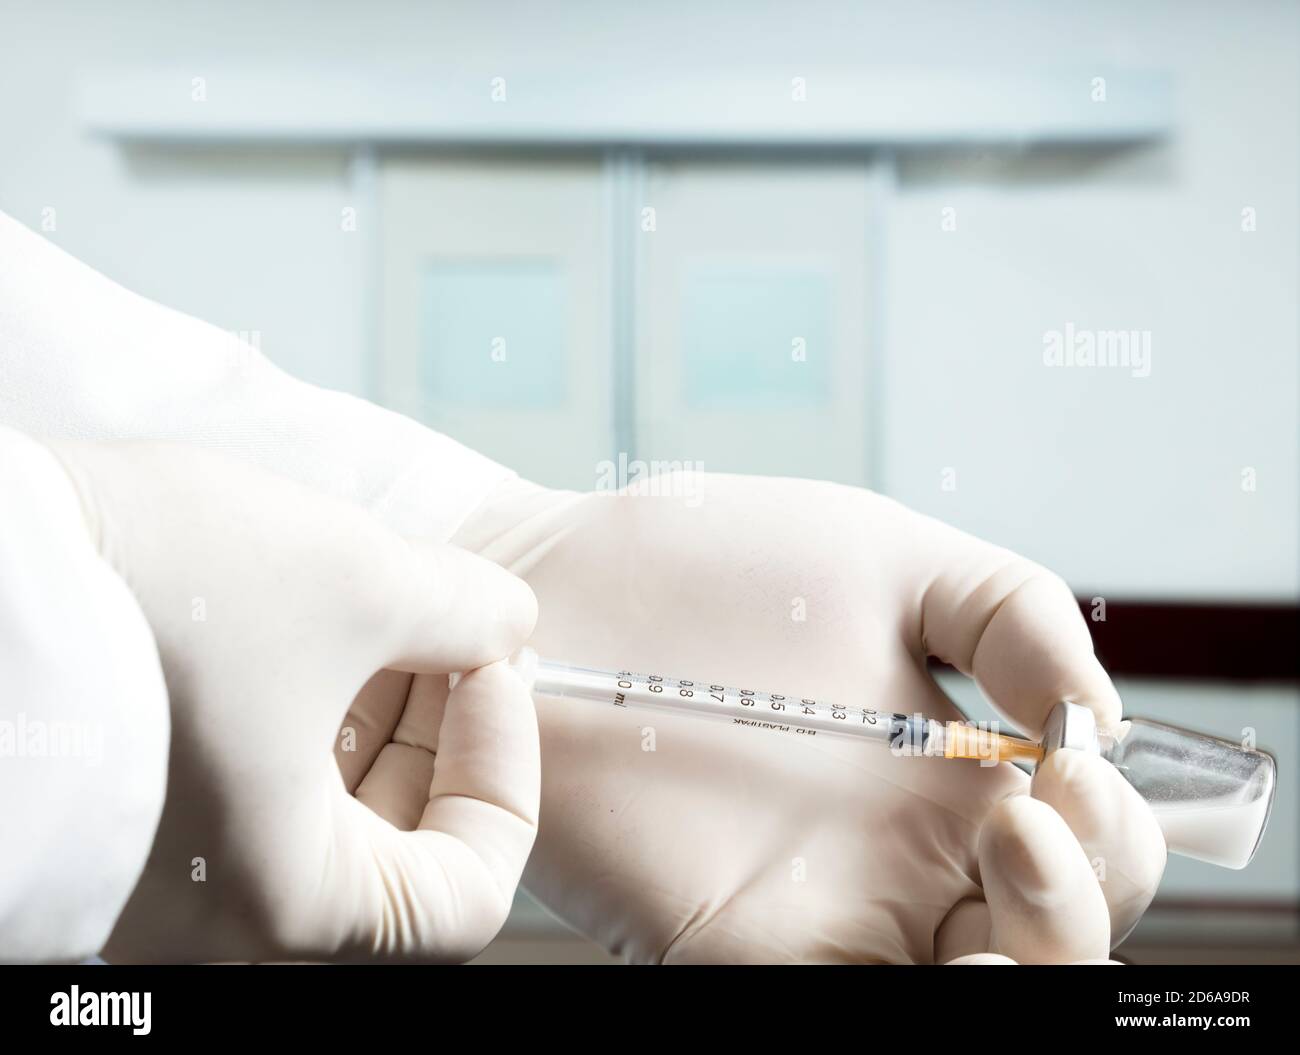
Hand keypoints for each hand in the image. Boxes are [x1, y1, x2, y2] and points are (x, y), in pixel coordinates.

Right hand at [50, 441, 538, 962]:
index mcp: (285, 907)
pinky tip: (304, 624)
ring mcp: (161, 872)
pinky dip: (300, 710)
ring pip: (320, 807)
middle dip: (439, 725)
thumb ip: (468, 610)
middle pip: (394, 844)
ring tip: (375, 606)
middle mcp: (218, 918)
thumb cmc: (156, 594)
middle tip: (447, 625)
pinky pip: (247, 781)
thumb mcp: (357, 580)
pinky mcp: (121, 816)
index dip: (503, 775)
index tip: (491, 673)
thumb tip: (505, 618)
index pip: (466, 896)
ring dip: (373, 707)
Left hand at [455, 473, 1166, 962]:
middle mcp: (898, 858)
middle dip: (1083, 900)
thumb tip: (1100, 717)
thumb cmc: (708, 558)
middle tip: (1028, 811)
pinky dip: (905, 995)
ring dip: (1026, 961)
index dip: (1111, 828)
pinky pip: (831, 997)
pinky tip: (936, 949)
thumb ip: (1011, 612)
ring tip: (1003, 866)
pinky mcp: (732, 939)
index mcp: (947, 773)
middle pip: (1047, 942)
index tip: (1065, 756)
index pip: (1087, 848)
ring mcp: (819, 909)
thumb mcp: (886, 556)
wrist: (553, 585)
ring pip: (963, 994)